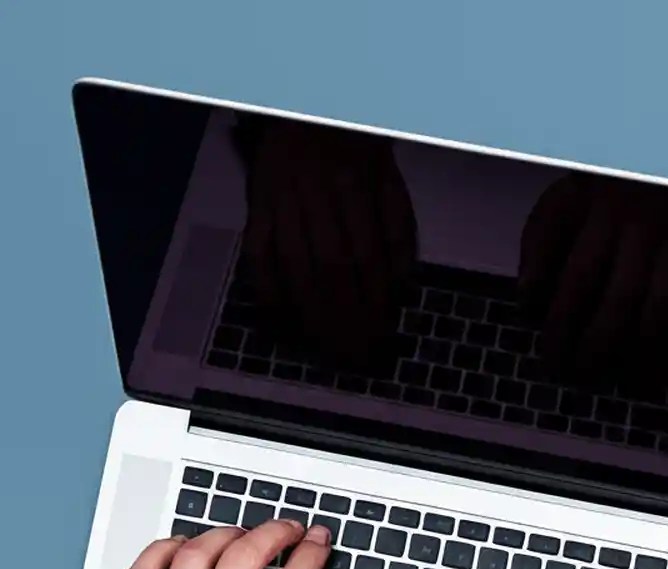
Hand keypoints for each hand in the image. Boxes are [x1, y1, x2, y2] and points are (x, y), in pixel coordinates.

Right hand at [235, 115, 418, 373]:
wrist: (305, 107)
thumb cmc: (355, 146)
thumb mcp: (389, 176)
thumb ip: (397, 228)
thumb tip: (402, 286)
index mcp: (355, 184)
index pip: (369, 255)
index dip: (376, 299)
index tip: (385, 334)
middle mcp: (316, 194)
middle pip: (332, 268)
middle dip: (347, 317)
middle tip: (359, 356)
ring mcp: (282, 200)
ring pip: (297, 267)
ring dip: (314, 314)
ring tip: (330, 349)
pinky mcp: (257, 205)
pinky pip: (258, 256)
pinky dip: (269, 292)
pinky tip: (283, 323)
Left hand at [517, 172, 667, 390]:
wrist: (665, 154)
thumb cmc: (601, 187)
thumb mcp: (560, 202)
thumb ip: (538, 248)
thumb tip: (527, 302)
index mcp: (601, 215)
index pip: (578, 280)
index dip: (562, 325)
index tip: (549, 357)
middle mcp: (644, 230)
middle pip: (623, 300)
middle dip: (598, 348)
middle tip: (578, 377)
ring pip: (665, 308)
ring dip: (643, 355)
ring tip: (625, 385)